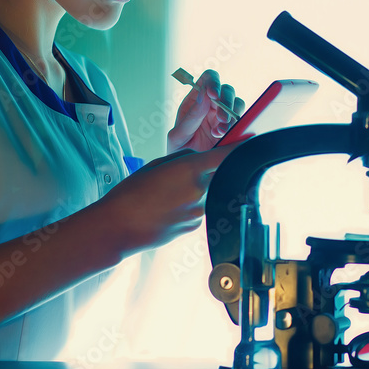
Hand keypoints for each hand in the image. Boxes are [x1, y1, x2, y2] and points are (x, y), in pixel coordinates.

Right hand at [93, 144, 236, 260]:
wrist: (118, 227)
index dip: (240, 147)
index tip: (250, 141)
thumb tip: (199, 160)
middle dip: (208, 171)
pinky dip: (189, 205)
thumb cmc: (131, 193)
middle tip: (182, 176)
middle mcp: (201, 191)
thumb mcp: (157, 164)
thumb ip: (184, 158)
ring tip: (168, 194)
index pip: (226, 155)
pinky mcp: (194, 227)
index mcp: (191, 170)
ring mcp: (199, 212)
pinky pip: (199, 210)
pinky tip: (167, 208)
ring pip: (208, 193)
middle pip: (217, 175)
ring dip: (196, 190)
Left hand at [166, 69, 245, 152]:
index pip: (208, 79)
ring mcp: (223, 116)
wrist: (187, 172)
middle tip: (221, 119)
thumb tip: (205, 95)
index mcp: (195, 100)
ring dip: (231, 115)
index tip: (213, 94)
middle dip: (226, 102)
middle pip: (226, 90)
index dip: (213, 82)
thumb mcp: (179, 135)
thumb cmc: (178, 151)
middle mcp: (211, 105)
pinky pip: (242, 120)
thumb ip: (191, 116)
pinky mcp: (234, 129)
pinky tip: (225, 136)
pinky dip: (237, 126)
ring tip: (220, 131)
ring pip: (237, 104)